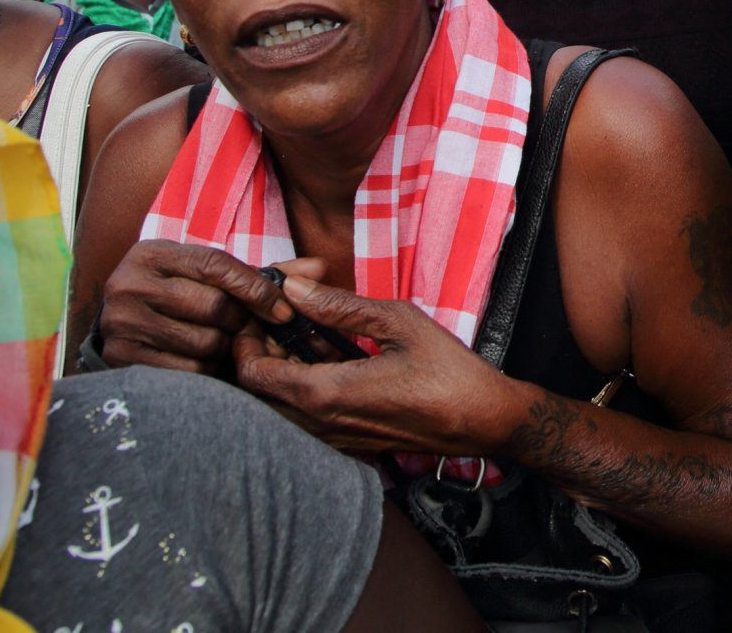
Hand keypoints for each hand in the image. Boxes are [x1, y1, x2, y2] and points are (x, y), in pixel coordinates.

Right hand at [98, 240, 297, 375]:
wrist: (117, 328)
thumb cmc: (178, 297)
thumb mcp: (209, 277)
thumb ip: (264, 274)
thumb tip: (318, 267)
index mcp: (153, 253)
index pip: (217, 265)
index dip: (258, 289)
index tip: (284, 311)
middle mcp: (129, 284)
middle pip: (214, 307)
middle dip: (241, 322)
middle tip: (248, 331)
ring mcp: (121, 323)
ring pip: (204, 342)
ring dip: (225, 349)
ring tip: (222, 344)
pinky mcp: (121, 359)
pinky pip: (189, 372)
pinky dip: (208, 371)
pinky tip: (206, 363)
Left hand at [232, 271, 514, 456]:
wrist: (483, 420)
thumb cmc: (449, 371)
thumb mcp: (399, 322)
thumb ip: (340, 307)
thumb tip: (294, 288)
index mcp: (327, 393)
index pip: (251, 371)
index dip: (247, 337)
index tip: (267, 310)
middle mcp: (320, 424)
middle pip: (255, 393)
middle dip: (258, 350)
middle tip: (281, 317)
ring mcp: (332, 438)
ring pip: (275, 407)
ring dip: (279, 369)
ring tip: (304, 334)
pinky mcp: (346, 443)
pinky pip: (301, 417)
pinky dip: (299, 387)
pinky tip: (326, 359)